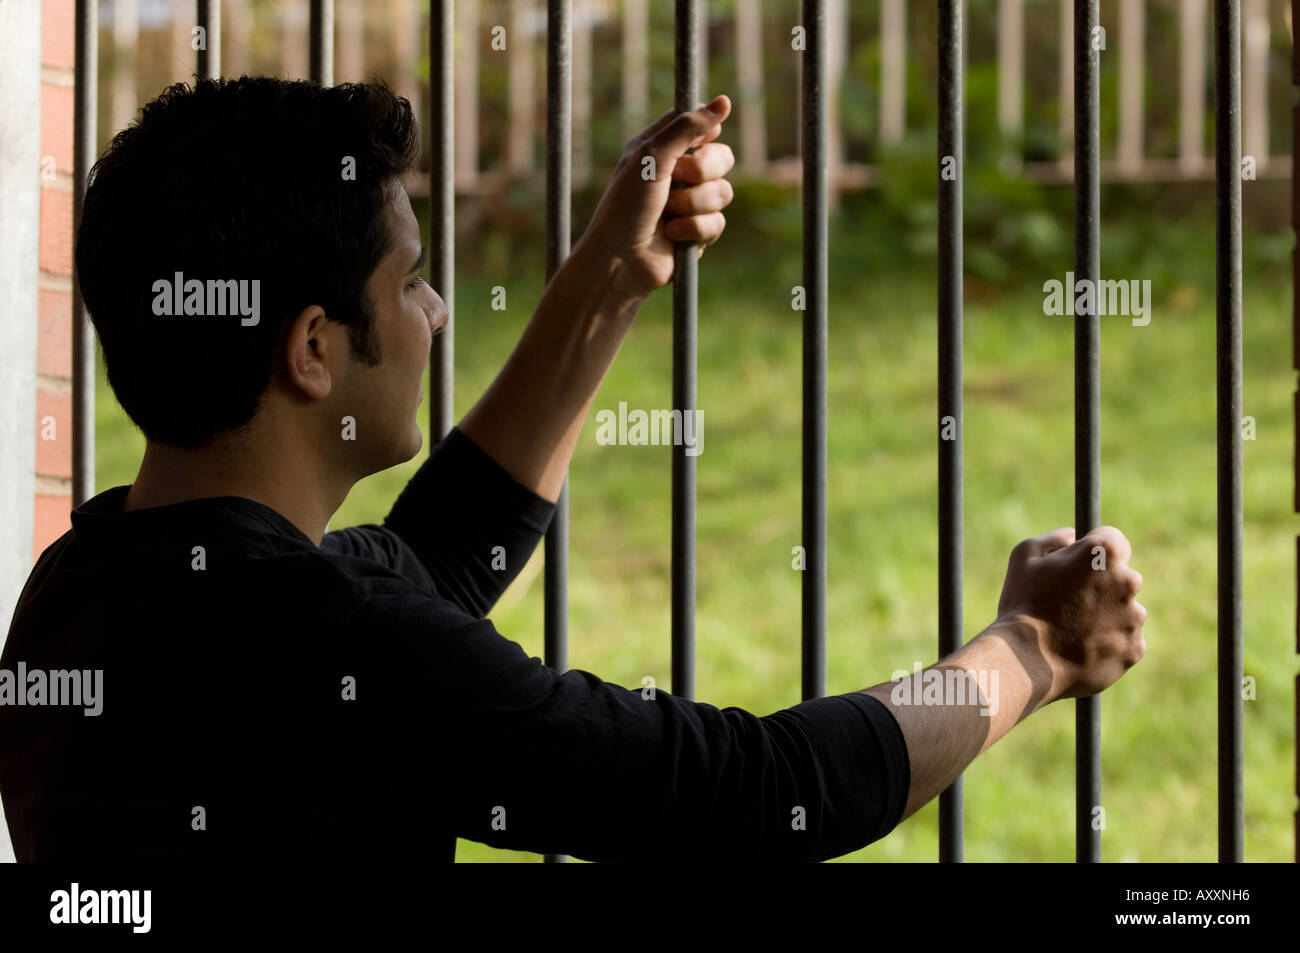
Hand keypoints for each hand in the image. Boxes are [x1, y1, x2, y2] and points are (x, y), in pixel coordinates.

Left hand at [576, 95, 734, 296]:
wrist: (620, 259)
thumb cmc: (626, 206)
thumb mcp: (651, 156)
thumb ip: (687, 127)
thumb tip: (723, 101)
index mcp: (661, 147)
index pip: (699, 124)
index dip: (704, 132)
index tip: (698, 140)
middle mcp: (678, 172)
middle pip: (723, 156)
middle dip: (703, 170)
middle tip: (677, 179)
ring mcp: (690, 202)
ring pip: (723, 192)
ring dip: (694, 204)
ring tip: (667, 215)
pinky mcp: (698, 231)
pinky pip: (718, 222)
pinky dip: (693, 229)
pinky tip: (672, 236)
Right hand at [993, 526, 1146, 699]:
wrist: (1026, 662)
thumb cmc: (1022, 605)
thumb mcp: (1024, 557)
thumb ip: (1054, 538)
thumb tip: (1073, 537)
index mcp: (1103, 554)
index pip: (1113, 538)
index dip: (1092, 550)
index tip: (1079, 564)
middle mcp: (1128, 582)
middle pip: (1122, 576)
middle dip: (1101, 584)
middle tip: (1069, 601)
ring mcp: (1135, 618)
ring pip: (1124, 610)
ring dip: (1105, 615)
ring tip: (1071, 629)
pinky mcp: (1135, 649)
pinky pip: (1125, 640)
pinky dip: (1108, 643)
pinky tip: (1080, 648)